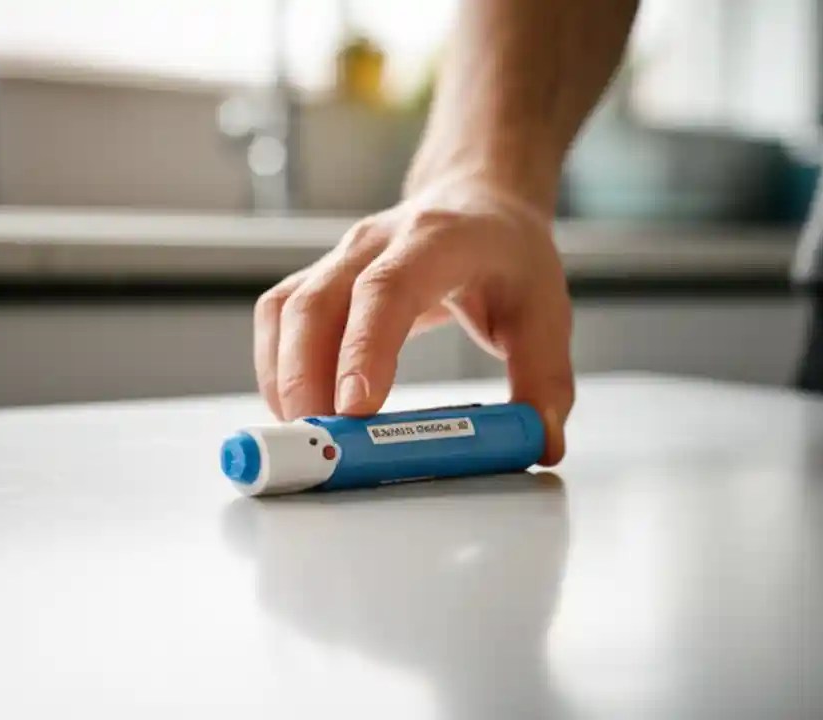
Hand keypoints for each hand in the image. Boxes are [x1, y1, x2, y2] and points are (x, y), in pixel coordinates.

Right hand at [253, 179, 574, 464]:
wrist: (476, 199)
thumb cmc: (507, 256)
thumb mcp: (546, 312)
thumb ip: (545, 382)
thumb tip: (541, 445)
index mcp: (438, 241)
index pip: (387, 290)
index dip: (364, 349)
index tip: (356, 408)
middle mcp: (375, 243)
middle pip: (317, 303)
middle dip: (307, 378)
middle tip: (323, 443)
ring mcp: (339, 257)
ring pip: (286, 311)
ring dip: (285, 377)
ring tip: (307, 433)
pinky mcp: (318, 278)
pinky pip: (277, 318)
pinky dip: (276, 367)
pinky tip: (296, 406)